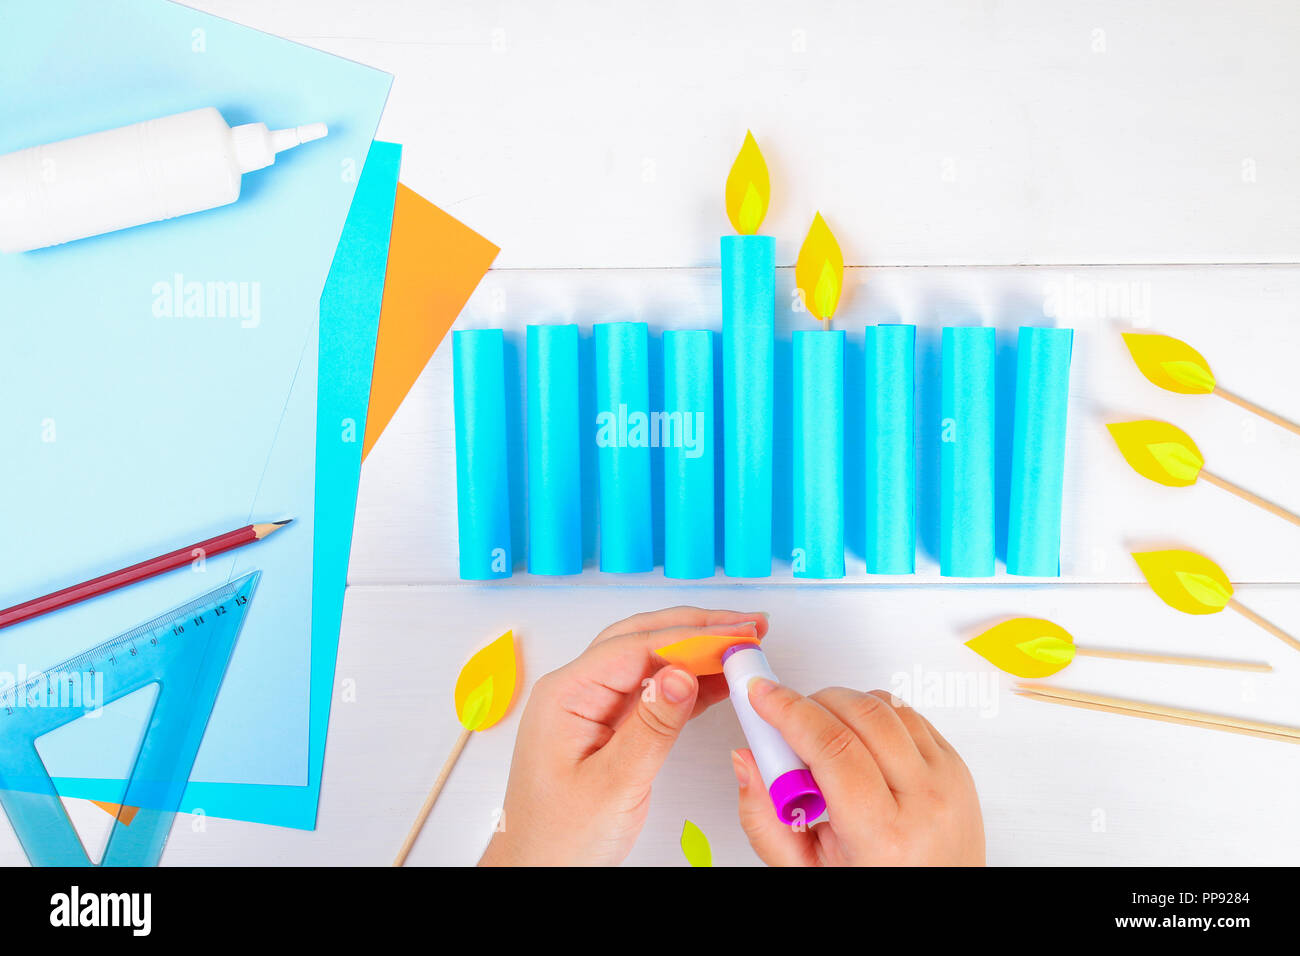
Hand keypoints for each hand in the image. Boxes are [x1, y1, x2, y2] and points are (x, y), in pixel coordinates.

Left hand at [480, 606, 767, 865]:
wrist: (539, 870)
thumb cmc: (559, 837)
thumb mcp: (612, 786)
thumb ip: (651, 729)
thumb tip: (683, 675)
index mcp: (567, 694)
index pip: (636, 647)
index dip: (691, 636)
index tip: (735, 635)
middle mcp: (579, 690)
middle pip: (644, 639)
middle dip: (698, 629)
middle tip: (748, 627)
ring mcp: (595, 705)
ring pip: (651, 661)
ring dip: (697, 651)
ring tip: (743, 646)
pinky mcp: (611, 724)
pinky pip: (654, 691)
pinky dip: (690, 683)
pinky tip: (720, 680)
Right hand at [732, 682, 983, 865]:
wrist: (935, 900)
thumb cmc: (877, 887)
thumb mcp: (807, 870)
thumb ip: (765, 820)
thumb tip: (748, 761)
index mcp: (884, 836)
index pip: (832, 747)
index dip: (789, 710)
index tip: (761, 695)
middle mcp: (924, 802)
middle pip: (859, 715)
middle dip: (811, 703)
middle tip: (784, 722)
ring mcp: (947, 780)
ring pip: (884, 706)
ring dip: (842, 706)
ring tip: (823, 739)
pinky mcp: (956, 765)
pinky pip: (908, 714)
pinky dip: (874, 715)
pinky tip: (858, 741)